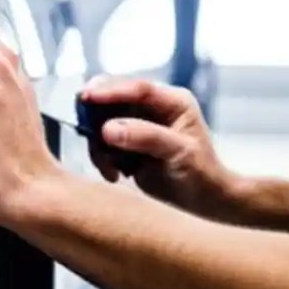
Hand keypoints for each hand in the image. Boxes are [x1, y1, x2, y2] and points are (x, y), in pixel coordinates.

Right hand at [81, 77, 244, 221]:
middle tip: (89, 136)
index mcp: (172, 101)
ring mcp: (137, 123)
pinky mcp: (125, 141)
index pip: (138, 88)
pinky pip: (100, 141)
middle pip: (112, 99)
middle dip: (97, 118)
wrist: (201, 200)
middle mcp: (152, 107)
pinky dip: (101, 157)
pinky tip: (115, 174)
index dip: (111, 90)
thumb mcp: (179, 153)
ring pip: (101, 121)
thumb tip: (107, 129)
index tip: (87, 97)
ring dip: (98, 145)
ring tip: (110, 168)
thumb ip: (145, 137)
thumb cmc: (201, 173)